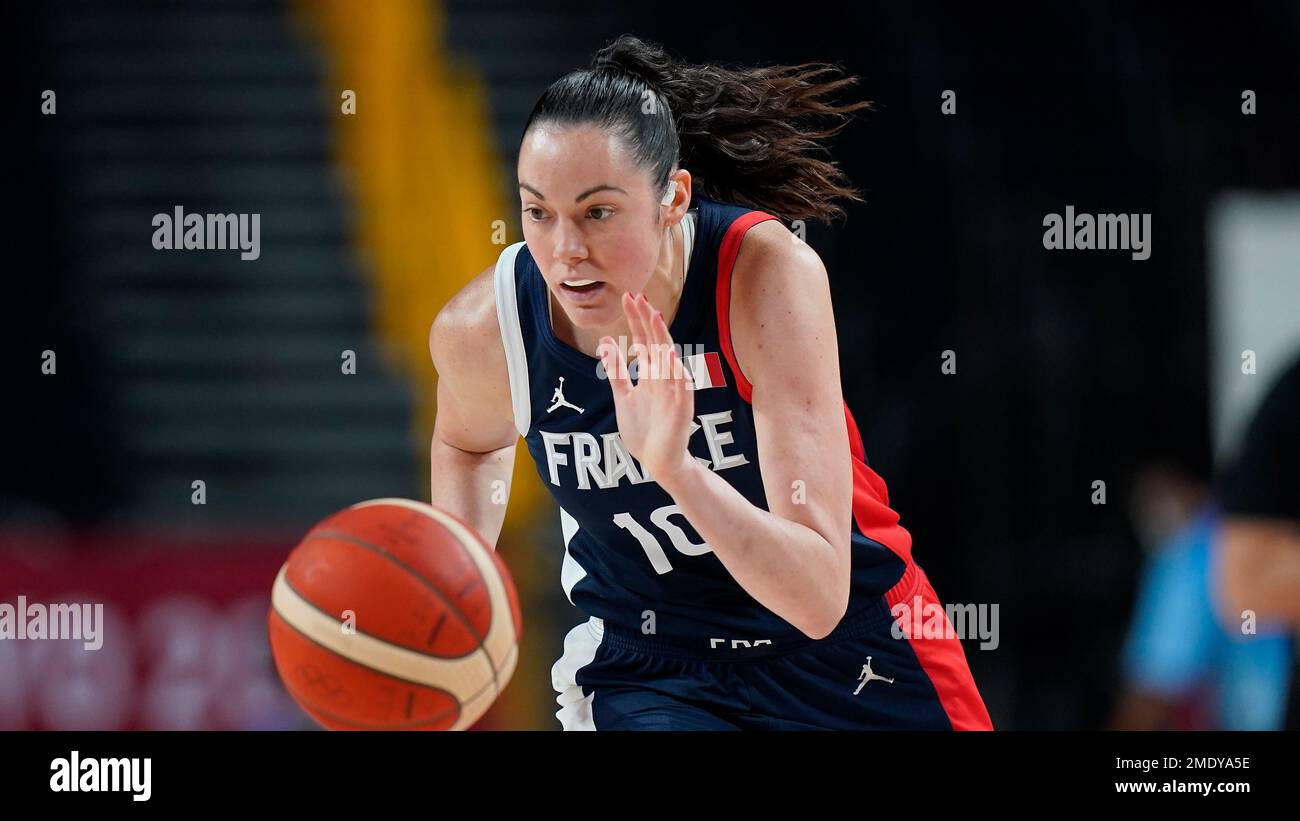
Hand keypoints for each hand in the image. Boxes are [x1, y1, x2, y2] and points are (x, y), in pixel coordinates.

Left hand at [598, 292, 694, 483]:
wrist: (659, 463)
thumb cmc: (644, 431)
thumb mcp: (623, 396)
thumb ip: (616, 371)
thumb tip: (606, 343)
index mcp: (651, 374)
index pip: (643, 340)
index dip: (636, 320)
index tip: (628, 297)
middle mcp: (664, 377)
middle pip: (655, 342)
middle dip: (646, 320)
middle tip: (637, 296)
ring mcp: (674, 391)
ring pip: (668, 358)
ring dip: (661, 337)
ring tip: (653, 315)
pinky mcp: (681, 407)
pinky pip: (679, 385)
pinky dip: (673, 369)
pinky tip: (666, 354)